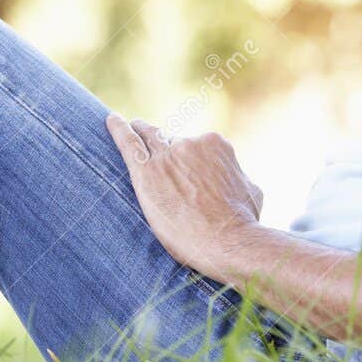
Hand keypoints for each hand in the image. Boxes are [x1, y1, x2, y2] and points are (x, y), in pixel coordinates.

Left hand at [105, 112, 263, 279]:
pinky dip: (118, 129)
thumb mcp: (251, 190)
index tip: (180, 165)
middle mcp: (190, 144)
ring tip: (129, 128)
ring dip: (140, 132)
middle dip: (161, 142)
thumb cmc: (243, 222)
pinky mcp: (147, 172)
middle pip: (168, 139)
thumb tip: (236, 177)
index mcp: (215, 144)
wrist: (228, 241)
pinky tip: (110, 120)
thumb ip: (236, 175)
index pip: (193, 144)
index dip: (186, 157)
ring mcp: (167, 156)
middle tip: (149, 140)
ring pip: (149, 137)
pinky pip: (128, 143)